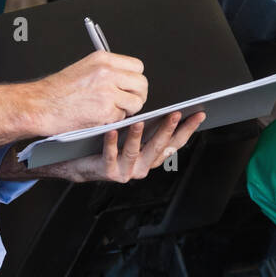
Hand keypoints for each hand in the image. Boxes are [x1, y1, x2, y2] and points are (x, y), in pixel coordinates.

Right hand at [31, 51, 147, 135]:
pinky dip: (114, 120)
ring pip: (136, 102)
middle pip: (142, 83)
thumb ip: (107, 70)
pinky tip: (99, 117)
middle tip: (128, 102)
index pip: (137, 66)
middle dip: (137, 95)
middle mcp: (107, 73)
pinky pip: (122, 117)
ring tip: (112, 110)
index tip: (131, 86)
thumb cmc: (58, 90)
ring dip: (128, 109)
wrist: (40, 105)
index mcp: (103, 59)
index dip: (135, 78)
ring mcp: (108, 92)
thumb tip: (127, 79)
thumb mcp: (84, 68)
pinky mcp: (105, 112)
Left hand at [33, 111, 206, 182]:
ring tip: (140, 122)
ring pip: (136, 152)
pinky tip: (112, 130)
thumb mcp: (131, 134)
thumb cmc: (106, 142)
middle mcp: (142, 167)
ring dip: (139, 137)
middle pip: (159, 147)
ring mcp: (126, 171)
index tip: (199, 114)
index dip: (188, 129)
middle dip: (168, 130)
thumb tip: (166, 105)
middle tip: (175, 114)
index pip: (175, 143)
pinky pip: (110, 155)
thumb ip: (148, 125)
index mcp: (150, 156)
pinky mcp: (108, 172)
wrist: (76, 160)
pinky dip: (112, 143)